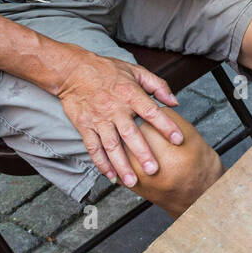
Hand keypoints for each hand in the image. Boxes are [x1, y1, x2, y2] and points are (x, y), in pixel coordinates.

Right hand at [52, 48, 182, 187]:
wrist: (73, 70)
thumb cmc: (108, 70)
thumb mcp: (135, 71)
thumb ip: (158, 86)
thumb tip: (175, 102)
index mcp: (130, 94)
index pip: (151, 111)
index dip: (166, 125)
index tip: (178, 139)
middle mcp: (115, 108)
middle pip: (130, 134)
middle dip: (142, 153)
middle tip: (153, 170)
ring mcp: (98, 119)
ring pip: (111, 145)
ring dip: (121, 165)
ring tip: (133, 182)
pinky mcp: (84, 126)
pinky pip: (93, 147)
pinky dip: (101, 163)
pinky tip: (111, 176)